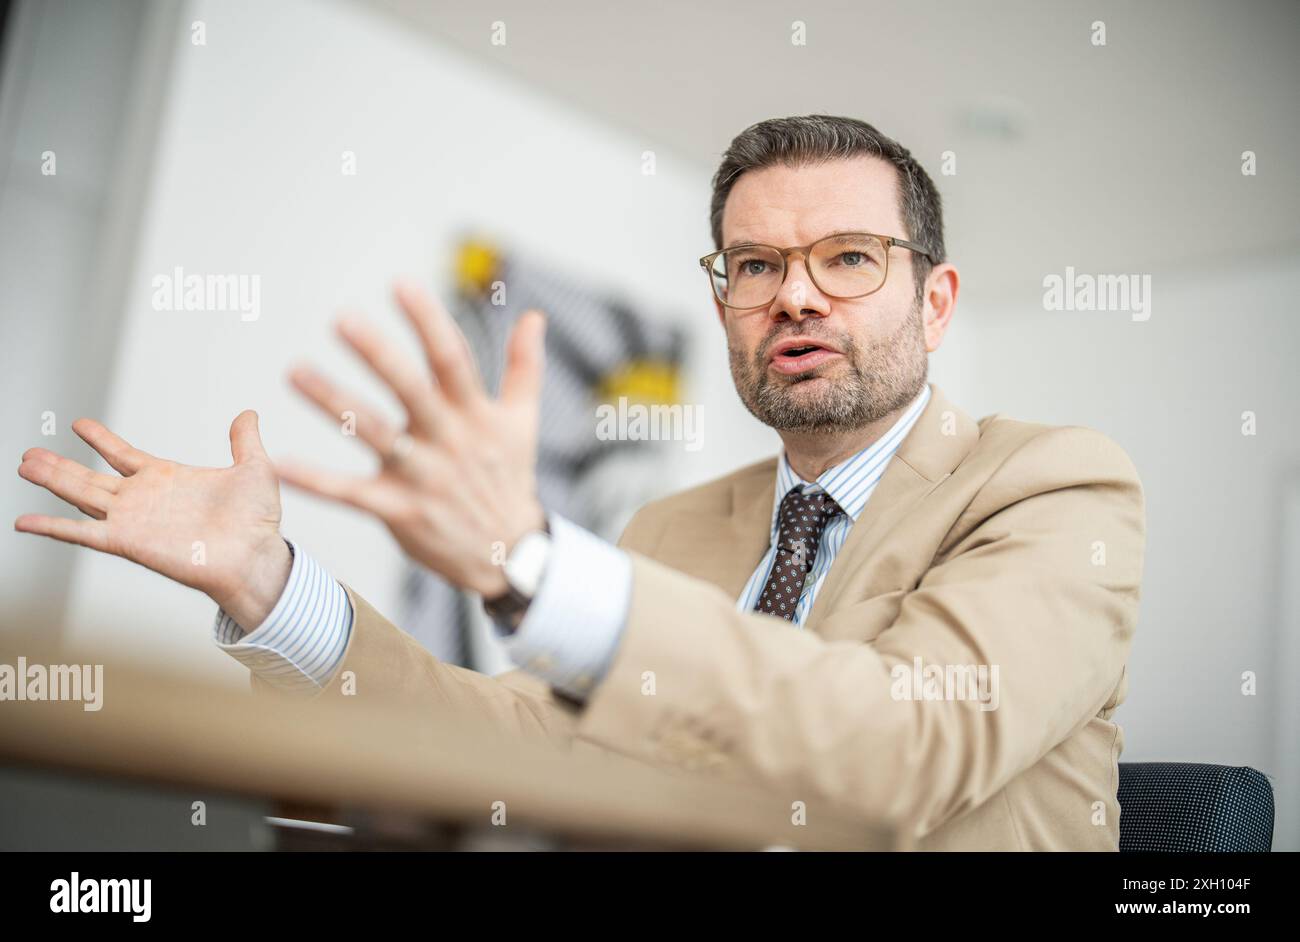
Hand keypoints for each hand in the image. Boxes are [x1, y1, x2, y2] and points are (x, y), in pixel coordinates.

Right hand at [15, 412, 291, 629]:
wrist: (255, 556)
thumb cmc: (257, 521)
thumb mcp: (253, 468)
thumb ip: (244, 441)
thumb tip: (248, 414)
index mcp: (167, 478)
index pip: (124, 455)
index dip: (101, 440)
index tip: (78, 424)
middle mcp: (144, 500)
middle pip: (90, 478)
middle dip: (59, 466)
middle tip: (29, 452)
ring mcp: (133, 520)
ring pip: (80, 496)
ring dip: (52, 482)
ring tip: (23, 466)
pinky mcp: (128, 542)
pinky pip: (82, 534)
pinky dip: (52, 527)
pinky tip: (25, 522)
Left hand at [279, 281, 545, 597]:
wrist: (510, 555)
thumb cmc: (509, 477)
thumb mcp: (523, 421)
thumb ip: (525, 366)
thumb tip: (534, 317)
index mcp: (475, 413)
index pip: (452, 359)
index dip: (427, 321)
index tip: (400, 284)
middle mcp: (448, 440)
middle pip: (411, 389)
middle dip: (377, 353)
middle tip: (340, 318)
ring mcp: (423, 476)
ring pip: (375, 434)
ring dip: (334, 403)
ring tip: (294, 371)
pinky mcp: (400, 510)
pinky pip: (352, 494)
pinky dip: (316, 481)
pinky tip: (279, 462)